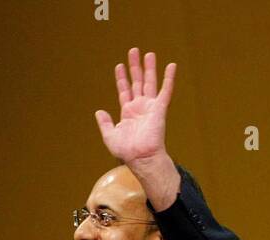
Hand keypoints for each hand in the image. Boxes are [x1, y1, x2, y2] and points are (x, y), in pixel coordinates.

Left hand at [95, 47, 174, 166]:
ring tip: (148, 53)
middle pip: (137, 81)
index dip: (121, 78)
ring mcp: (150, 106)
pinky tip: (171, 65)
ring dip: (149, 68)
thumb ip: (105, 123)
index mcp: (128, 112)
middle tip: (133, 51)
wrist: (140, 157)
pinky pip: (166, 90)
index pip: (124, 90)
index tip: (119, 65)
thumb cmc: (126, 150)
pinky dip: (169, 78)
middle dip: (134, 67)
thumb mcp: (110, 136)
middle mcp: (139, 106)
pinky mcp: (160, 108)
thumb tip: (99, 111)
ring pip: (150, 82)